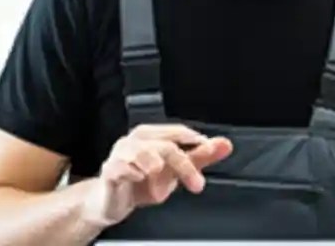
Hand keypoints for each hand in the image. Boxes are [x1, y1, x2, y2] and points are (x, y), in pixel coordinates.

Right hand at [81, 124, 232, 227]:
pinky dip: (134, 174)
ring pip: (144, 154)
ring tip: (162, 187)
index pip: (179, 132)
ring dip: (158, 171)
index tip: (210, 153)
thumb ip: (199, 157)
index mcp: (152, 135)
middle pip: (167, 146)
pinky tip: (139, 180)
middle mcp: (135, 140)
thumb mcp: (174, 171)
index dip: (197, 143)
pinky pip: (122, 168)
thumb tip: (225, 144)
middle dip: (185, 166)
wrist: (110, 203)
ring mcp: (120, 154)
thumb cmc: (141, 183)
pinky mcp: (109, 170)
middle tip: (197, 184)